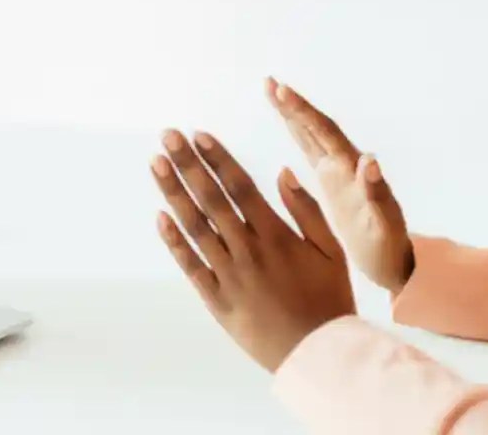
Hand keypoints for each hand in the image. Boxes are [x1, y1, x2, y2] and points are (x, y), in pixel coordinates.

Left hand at [151, 129, 356, 371]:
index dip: (217, 158)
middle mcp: (248, 250)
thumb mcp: (332, 251)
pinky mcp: (216, 299)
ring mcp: (229, 275)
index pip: (240, 186)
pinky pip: (190, 266)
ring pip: (195, 227)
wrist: (318, 354)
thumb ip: (307, 210)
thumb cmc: (328, 300)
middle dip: (187, 164)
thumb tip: (282, 172)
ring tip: (156, 163)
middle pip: (212, 199)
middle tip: (167, 135)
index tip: (198, 134)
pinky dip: (174, 241)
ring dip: (174, 193)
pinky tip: (159, 216)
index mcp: (276, 235)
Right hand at [265, 78, 413, 294]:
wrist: (393, 262)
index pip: (327, 134)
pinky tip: (286, 124)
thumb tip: (370, 160)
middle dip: (294, 105)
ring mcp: (338, 172)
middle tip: (269, 82)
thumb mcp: (384, 226)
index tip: (282, 91)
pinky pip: (310, 150)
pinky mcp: (332, 182)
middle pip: (317, 127)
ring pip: (311, 134)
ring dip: (293, 113)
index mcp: (354, 172)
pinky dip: (296, 133)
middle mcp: (346, 165)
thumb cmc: (389, 248)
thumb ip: (377, 193)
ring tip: (271, 90)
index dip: (304, 113)